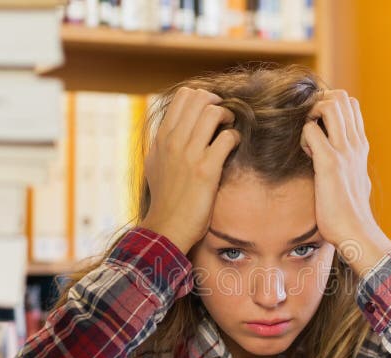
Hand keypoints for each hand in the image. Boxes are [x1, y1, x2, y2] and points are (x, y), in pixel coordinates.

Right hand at [141, 87, 239, 254]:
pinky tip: (233, 148)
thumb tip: (172, 129)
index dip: (203, 98)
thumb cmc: (165, 199)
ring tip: (229, 130)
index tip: (211, 110)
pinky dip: (235, 138)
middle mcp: (173, 141)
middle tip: (224, 118)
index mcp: (162, 137)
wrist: (167, 227)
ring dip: (228, 117)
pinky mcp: (206, 169)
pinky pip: (227, 138)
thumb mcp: (155, 164)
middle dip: (217, 103)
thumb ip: (163, 143)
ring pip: (213, 112)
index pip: (183, 96)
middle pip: (199, 98)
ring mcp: (189, 154)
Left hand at [300, 90, 390, 276]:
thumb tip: (345, 162)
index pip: (351, 105)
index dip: (330, 106)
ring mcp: (344, 151)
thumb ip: (350, 164)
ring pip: (330, 105)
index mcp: (361, 146)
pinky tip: (304, 153)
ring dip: (311, 114)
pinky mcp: (330, 163)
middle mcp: (355, 143)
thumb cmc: (350, 211)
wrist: (356, 231)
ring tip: (307, 138)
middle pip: (341, 97)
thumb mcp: (355, 180)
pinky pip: (311, 131)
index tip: (318, 126)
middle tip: (308, 128)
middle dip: (318, 104)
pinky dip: (303, 136)